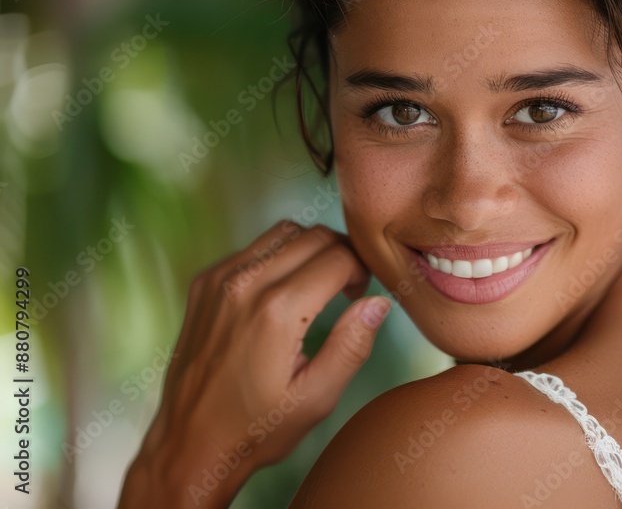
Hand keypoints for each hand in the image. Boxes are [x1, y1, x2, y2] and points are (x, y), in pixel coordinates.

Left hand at [118, 221, 390, 508]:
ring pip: (283, 232)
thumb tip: (378, 302)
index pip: (339, 257)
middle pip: (313, 235)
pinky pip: (253, 248)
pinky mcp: (203, 283)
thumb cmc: (257, 427)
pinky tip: (280, 294)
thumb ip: (352, 345)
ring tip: (316, 286)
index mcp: (278, 311)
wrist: (192, 441)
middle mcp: (245, 284)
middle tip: (346, 289)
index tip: (360, 295)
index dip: (361, 271)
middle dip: (340, 254)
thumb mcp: (317, 397)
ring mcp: (219, 279)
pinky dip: (277, 258)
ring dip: (309, 250)